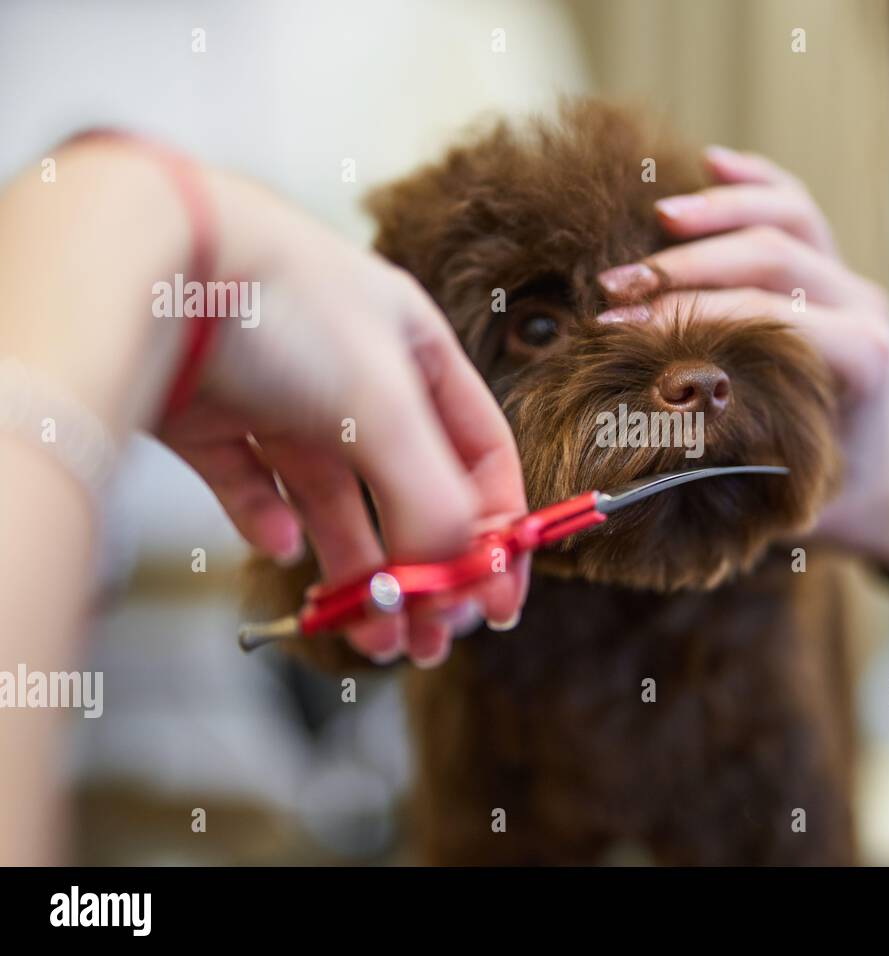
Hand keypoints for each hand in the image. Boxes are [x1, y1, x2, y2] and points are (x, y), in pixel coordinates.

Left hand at [158, 168, 528, 665]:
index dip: (494, 528)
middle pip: (407, 490)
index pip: (479, 453)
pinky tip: (279, 545)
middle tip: (427, 638)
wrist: (138, 264)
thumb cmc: (279, 303)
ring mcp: (279, 395)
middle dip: (423, 568)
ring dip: (355, 568)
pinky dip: (268, 522)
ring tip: (365, 632)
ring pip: (332, 502)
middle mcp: (353, 374)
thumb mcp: (384, 406)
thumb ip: (432, 497)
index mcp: (414, 351)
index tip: (495, 602)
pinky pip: (250, 486)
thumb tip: (460, 576)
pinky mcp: (210, 415)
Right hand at [597, 145, 888, 573]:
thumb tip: (646, 401)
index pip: (769, 315)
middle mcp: (864, 307)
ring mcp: (852, 283)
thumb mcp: (785, 487)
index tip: (624, 330)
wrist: (884, 482)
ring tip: (655, 215)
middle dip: (686, 267)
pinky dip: (755, 182)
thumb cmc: (830, 492)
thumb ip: (732, 443)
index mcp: (862, 358)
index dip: (692, 314)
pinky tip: (711, 163)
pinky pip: (799, 208)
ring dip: (717, 212)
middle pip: (772, 257)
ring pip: (789, 217)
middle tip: (615, 288)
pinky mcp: (835, 271)